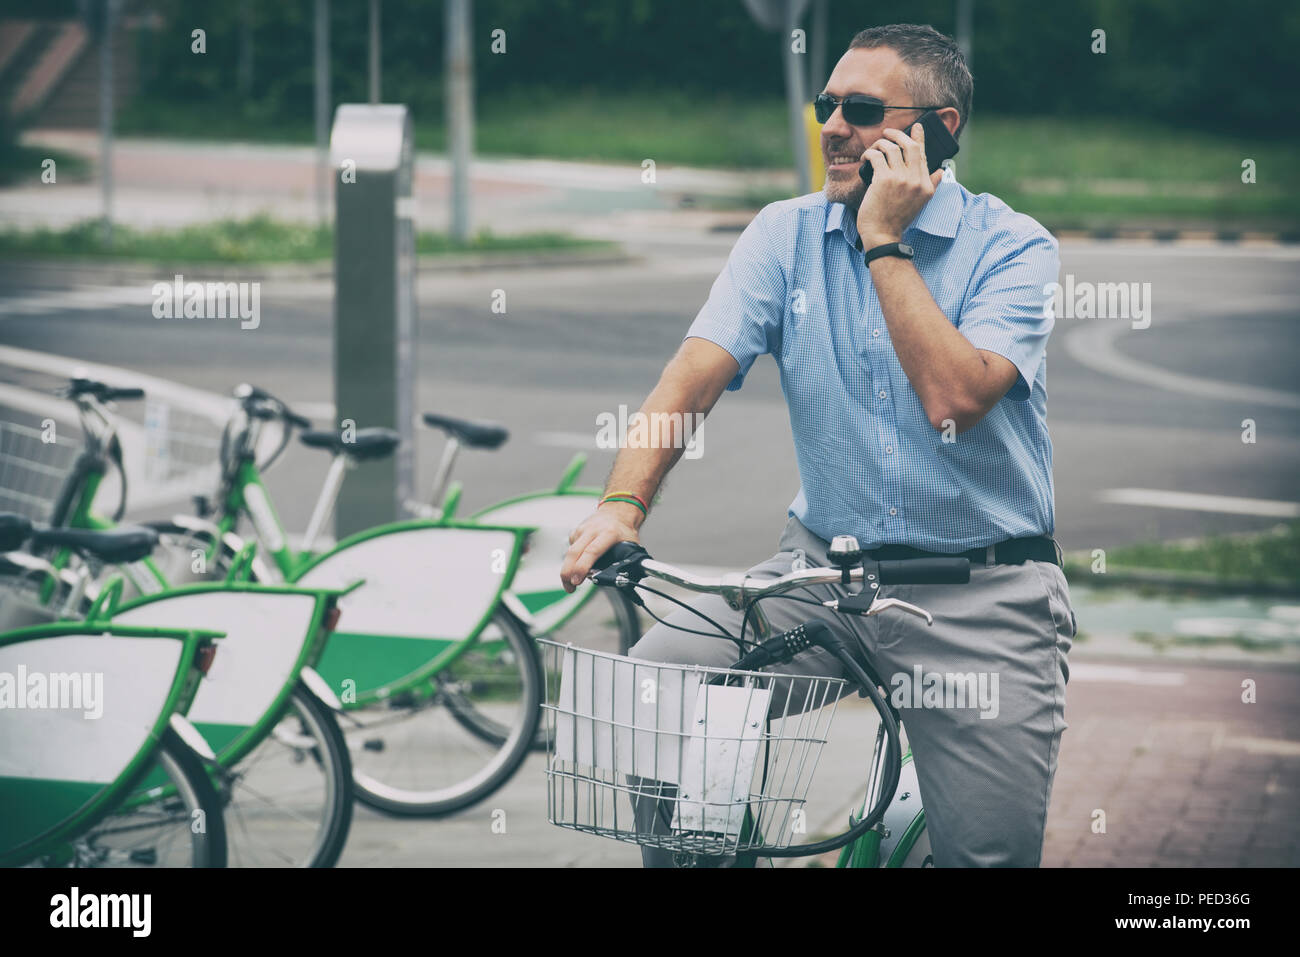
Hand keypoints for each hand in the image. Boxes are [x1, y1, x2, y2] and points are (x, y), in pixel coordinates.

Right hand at [560, 503, 641, 591]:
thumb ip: (626, 562)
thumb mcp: (631, 545)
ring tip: (570, 584)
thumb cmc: (624, 530)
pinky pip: (570, 549)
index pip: (592, 551)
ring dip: (567, 570)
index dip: (582, 567)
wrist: (617, 511)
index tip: (577, 580)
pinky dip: (571, 561)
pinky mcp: (575, 532)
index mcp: (609, 533)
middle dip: (568, 572)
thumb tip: (621, 580)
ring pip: (570, 552)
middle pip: (574, 553)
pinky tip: (576, 566)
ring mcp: (582, 530)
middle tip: (570, 587)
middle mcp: (593, 530)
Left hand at [855, 122, 944, 248]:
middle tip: (888, 132)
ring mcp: (900, 179)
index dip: (920, 138)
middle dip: (899, 134)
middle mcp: (915, 180)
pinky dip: (870, 153)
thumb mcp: (921, 202)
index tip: (917, 127)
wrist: (883, 234)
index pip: (924, 155)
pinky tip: (866, 157)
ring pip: (892, 148)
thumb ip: (931, 185)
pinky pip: (877, 156)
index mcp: (925, 185)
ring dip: (881, 143)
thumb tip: (941, 171)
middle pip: (910, 146)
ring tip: (875, 147)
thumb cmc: (897, 219)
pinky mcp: (883, 180)